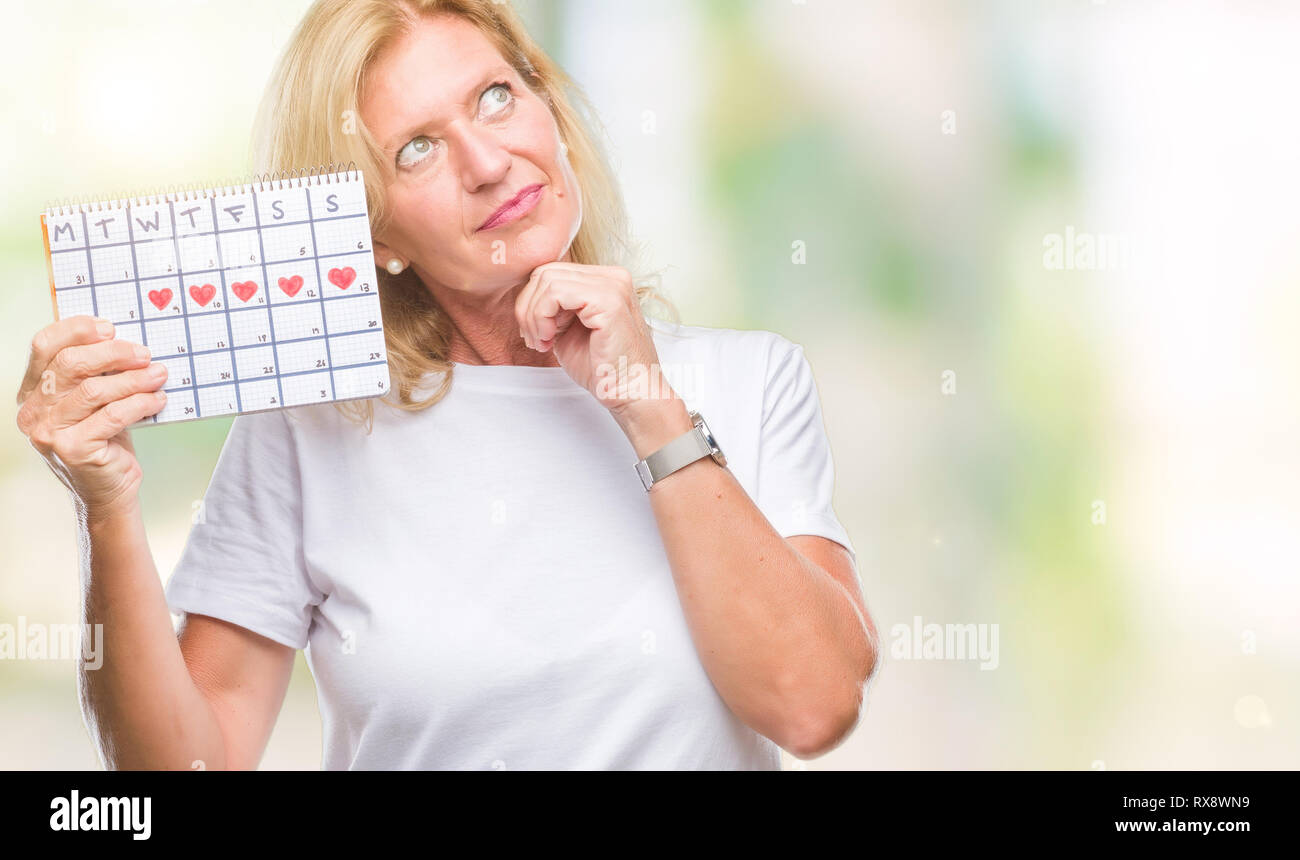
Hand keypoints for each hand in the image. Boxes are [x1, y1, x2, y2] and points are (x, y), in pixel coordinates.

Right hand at [15, 315, 168, 520]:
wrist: (108, 491)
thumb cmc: (105, 440)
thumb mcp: (93, 402)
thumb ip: (94, 373)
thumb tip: (124, 338)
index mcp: (32, 391)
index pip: (43, 346)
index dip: (76, 330)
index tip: (109, 327)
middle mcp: (33, 411)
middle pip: (70, 364)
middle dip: (113, 353)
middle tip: (144, 353)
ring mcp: (48, 432)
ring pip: (94, 390)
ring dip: (133, 379)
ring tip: (159, 375)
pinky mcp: (72, 450)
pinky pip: (112, 415)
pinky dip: (140, 403)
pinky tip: (157, 399)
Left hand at [514, 262, 672, 412]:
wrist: (631, 394)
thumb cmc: (603, 369)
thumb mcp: (569, 329)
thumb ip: (554, 308)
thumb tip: (525, 295)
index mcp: (605, 280)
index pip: (552, 271)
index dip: (532, 301)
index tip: (536, 333)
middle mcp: (613, 276)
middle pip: (546, 271)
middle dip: (528, 307)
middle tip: (535, 339)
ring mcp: (612, 285)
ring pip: (547, 280)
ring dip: (534, 315)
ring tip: (543, 341)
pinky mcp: (608, 301)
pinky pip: (556, 292)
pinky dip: (542, 317)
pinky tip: (550, 339)